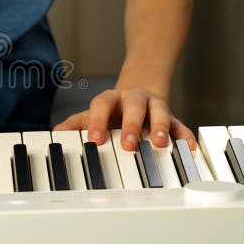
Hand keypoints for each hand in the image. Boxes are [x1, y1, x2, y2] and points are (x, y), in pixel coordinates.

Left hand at [53, 88, 195, 151]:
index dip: (98, 120)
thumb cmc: (111, 112)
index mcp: (111, 99)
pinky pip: (181, 125)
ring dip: (160, 127)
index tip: (94, 139)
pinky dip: (184, 136)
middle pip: (134, 107)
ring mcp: (154, 107)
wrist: (138, 95)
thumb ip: (75, 124)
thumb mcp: (91, 115)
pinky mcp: (172, 118)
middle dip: (132, 125)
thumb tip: (56, 134)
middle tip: (129, 145)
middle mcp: (133, 100)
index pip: (102, 104)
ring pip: (159, 111)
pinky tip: (187, 147)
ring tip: (160, 143)